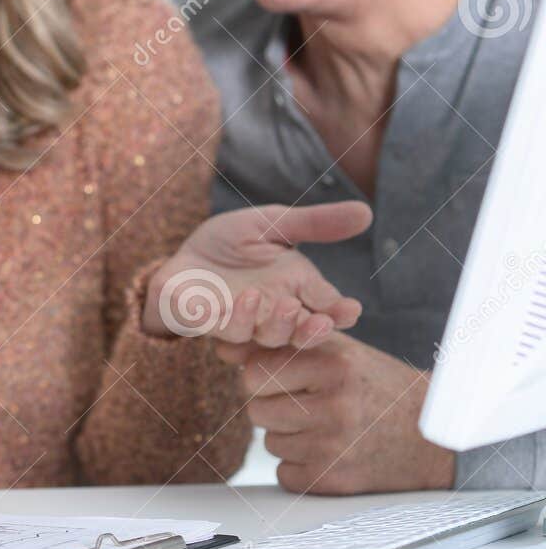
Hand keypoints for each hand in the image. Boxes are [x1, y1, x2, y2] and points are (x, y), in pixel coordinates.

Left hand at [145, 202, 372, 346]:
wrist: (183, 256)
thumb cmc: (231, 243)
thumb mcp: (273, 224)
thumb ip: (314, 223)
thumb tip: (366, 212)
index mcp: (295, 290)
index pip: (326, 308)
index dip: (340, 314)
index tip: (351, 310)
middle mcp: (272, 312)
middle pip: (298, 333)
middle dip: (310, 332)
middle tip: (321, 324)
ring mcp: (239, 321)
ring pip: (261, 335)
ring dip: (270, 324)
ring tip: (275, 302)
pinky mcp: (204, 322)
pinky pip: (218, 329)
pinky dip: (228, 320)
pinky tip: (237, 304)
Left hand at [219, 332, 456, 493]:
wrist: (431, 439)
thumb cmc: (376, 388)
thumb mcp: (339, 352)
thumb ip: (282, 344)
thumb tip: (222, 347)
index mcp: (334, 366)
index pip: (254, 374)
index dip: (263, 378)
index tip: (284, 380)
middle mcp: (334, 407)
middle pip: (257, 411)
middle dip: (275, 409)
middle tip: (308, 406)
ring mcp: (334, 447)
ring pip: (270, 443)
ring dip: (290, 438)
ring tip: (327, 428)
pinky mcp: (333, 481)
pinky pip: (285, 474)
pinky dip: (301, 467)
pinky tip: (331, 453)